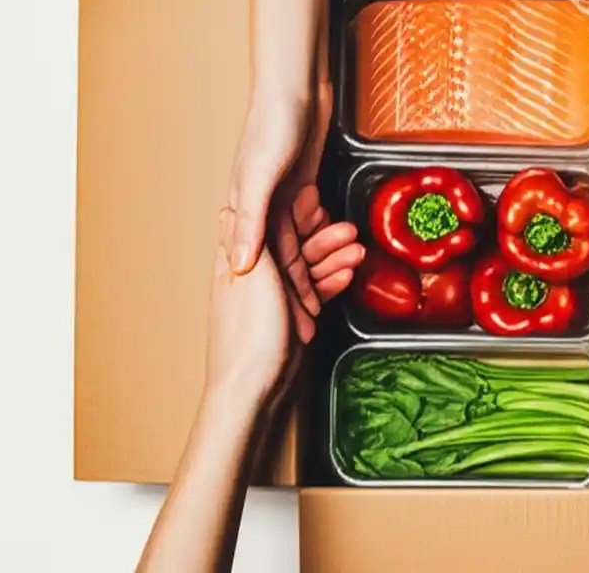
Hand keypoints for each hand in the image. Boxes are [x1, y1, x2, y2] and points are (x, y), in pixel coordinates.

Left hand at [209, 184, 361, 404]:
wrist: (251, 388)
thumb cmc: (247, 336)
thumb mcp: (250, 277)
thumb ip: (246, 243)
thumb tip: (231, 206)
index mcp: (237, 263)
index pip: (267, 227)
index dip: (292, 211)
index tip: (316, 198)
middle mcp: (253, 277)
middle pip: (292, 247)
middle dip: (322, 237)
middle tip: (350, 231)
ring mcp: (272, 299)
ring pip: (305, 270)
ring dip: (331, 260)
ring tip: (357, 252)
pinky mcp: (288, 317)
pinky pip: (311, 293)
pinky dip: (329, 283)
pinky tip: (347, 275)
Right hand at [220, 74, 335, 327]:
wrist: (293, 90)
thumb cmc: (272, 128)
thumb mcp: (259, 178)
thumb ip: (251, 223)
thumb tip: (241, 268)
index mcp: (243, 213)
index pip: (267, 269)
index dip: (285, 300)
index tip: (300, 329)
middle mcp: (258, 211)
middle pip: (285, 262)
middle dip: (302, 293)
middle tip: (318, 324)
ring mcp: (278, 199)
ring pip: (301, 245)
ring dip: (321, 266)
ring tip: (341, 287)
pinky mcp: (296, 186)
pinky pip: (309, 225)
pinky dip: (323, 241)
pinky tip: (341, 256)